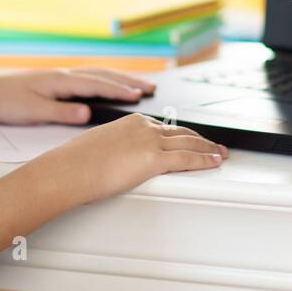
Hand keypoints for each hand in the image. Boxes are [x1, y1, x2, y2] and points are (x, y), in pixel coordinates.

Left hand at [0, 68, 157, 124]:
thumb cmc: (4, 102)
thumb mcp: (33, 111)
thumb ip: (61, 112)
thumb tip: (87, 113)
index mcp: (60, 81)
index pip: (97, 84)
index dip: (120, 90)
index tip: (140, 95)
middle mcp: (63, 75)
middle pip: (102, 75)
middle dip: (128, 81)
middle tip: (151, 88)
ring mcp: (60, 76)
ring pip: (97, 74)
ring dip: (119, 79)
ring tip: (139, 86)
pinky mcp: (56, 82)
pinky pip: (88, 78)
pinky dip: (105, 80)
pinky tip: (110, 85)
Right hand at [33, 113, 230, 205]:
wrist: (70, 169)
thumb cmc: (77, 162)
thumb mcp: (101, 146)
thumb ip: (117, 148)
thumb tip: (119, 159)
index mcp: (131, 121)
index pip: (165, 127)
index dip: (183, 134)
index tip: (192, 138)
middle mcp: (144, 127)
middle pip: (182, 132)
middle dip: (202, 140)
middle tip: (216, 145)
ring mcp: (150, 142)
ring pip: (189, 143)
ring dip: (209, 149)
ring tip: (221, 154)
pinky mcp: (153, 159)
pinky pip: (186, 159)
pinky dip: (204, 160)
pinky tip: (214, 162)